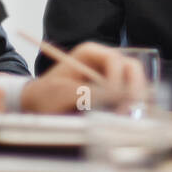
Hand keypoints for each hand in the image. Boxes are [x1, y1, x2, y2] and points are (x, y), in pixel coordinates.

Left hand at [21, 41, 147, 113]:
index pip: (115, 60)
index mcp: (91, 52)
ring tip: (123, 117)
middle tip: (128, 109)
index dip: (117, 78)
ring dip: (134, 99)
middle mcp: (104, 62)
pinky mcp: (114, 92)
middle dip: (133, 88)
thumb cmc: (45, 95)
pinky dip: (130, 106)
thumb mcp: (63, 92)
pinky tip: (122, 118)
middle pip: (131, 68)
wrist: (36, 107)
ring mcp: (111, 76)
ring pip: (135, 83)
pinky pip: (131, 96)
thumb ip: (89, 91)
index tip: (112, 98)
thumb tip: (116, 94)